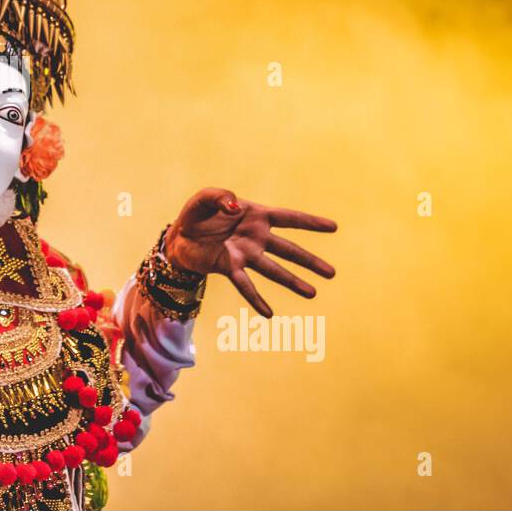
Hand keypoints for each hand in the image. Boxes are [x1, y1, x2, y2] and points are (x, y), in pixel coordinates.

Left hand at [166, 187, 336, 317]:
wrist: (178, 236)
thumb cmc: (197, 214)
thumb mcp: (205, 197)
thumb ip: (219, 196)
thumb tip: (234, 207)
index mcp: (256, 215)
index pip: (289, 218)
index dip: (310, 222)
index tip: (334, 227)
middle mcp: (256, 237)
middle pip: (288, 250)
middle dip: (310, 261)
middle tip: (332, 273)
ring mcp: (245, 254)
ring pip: (273, 269)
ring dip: (292, 282)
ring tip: (312, 293)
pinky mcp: (229, 268)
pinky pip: (245, 285)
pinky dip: (255, 299)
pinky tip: (268, 314)